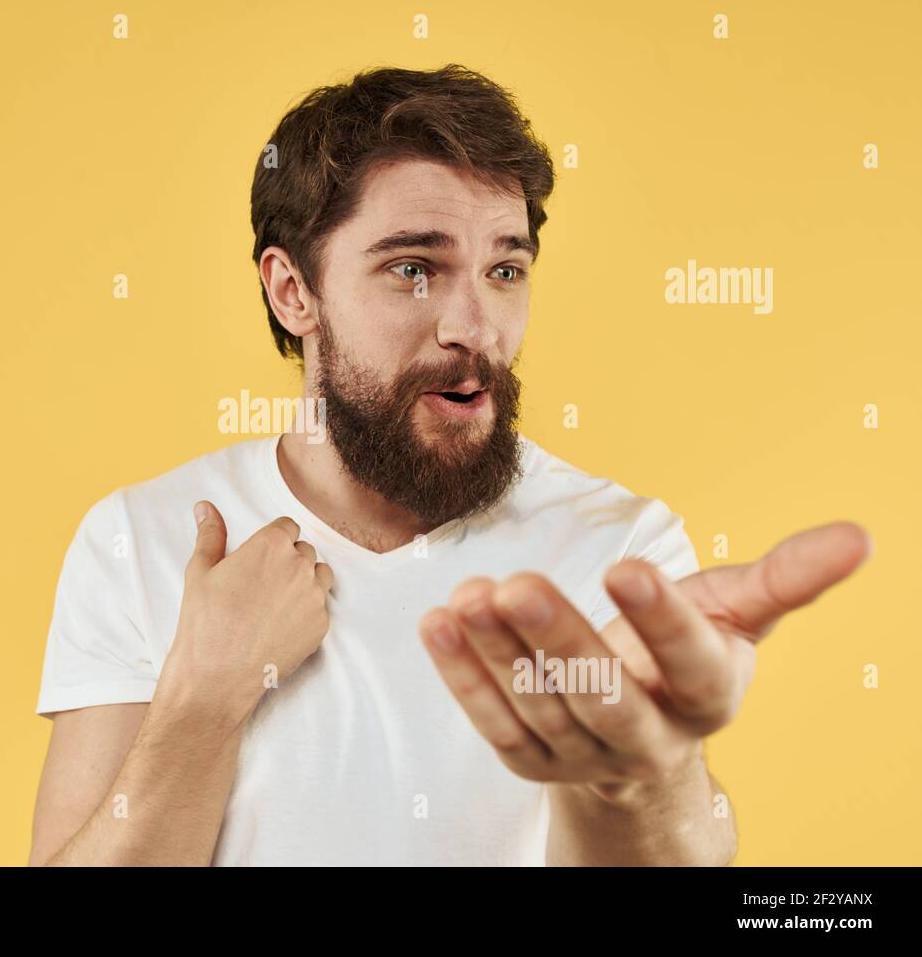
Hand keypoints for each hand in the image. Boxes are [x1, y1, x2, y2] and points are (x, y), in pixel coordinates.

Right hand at [158, 502, 333, 727]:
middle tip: (261, 585)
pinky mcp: (322, 625)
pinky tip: (280, 624)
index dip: (273, 541)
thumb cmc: (204, 621)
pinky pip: (321, 607)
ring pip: (319, 575)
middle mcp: (299, 565)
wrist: (217, 676)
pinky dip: (306, 611)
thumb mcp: (200, 571)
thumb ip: (210, 534)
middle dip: (287, 561)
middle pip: (304, 550)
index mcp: (271, 545)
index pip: (287, 526)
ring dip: (304, 582)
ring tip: (275, 602)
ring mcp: (314, 596)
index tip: (260, 559)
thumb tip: (205, 507)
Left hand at [417, 521, 871, 798]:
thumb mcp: (735, 618)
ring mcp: (585, 755)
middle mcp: (649, 736)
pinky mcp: (534, 761)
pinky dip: (463, 676)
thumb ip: (785, 578)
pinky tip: (438, 624)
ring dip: (499, 651)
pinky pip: (494, 723)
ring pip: (540, 706)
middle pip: (603, 694)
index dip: (661, 620)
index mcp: (705, 697)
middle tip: (517, 584)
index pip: (690, 661)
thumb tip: (859, 535)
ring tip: (468, 594)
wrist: (642, 738)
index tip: (625, 567)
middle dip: (559, 640)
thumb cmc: (685, 659)